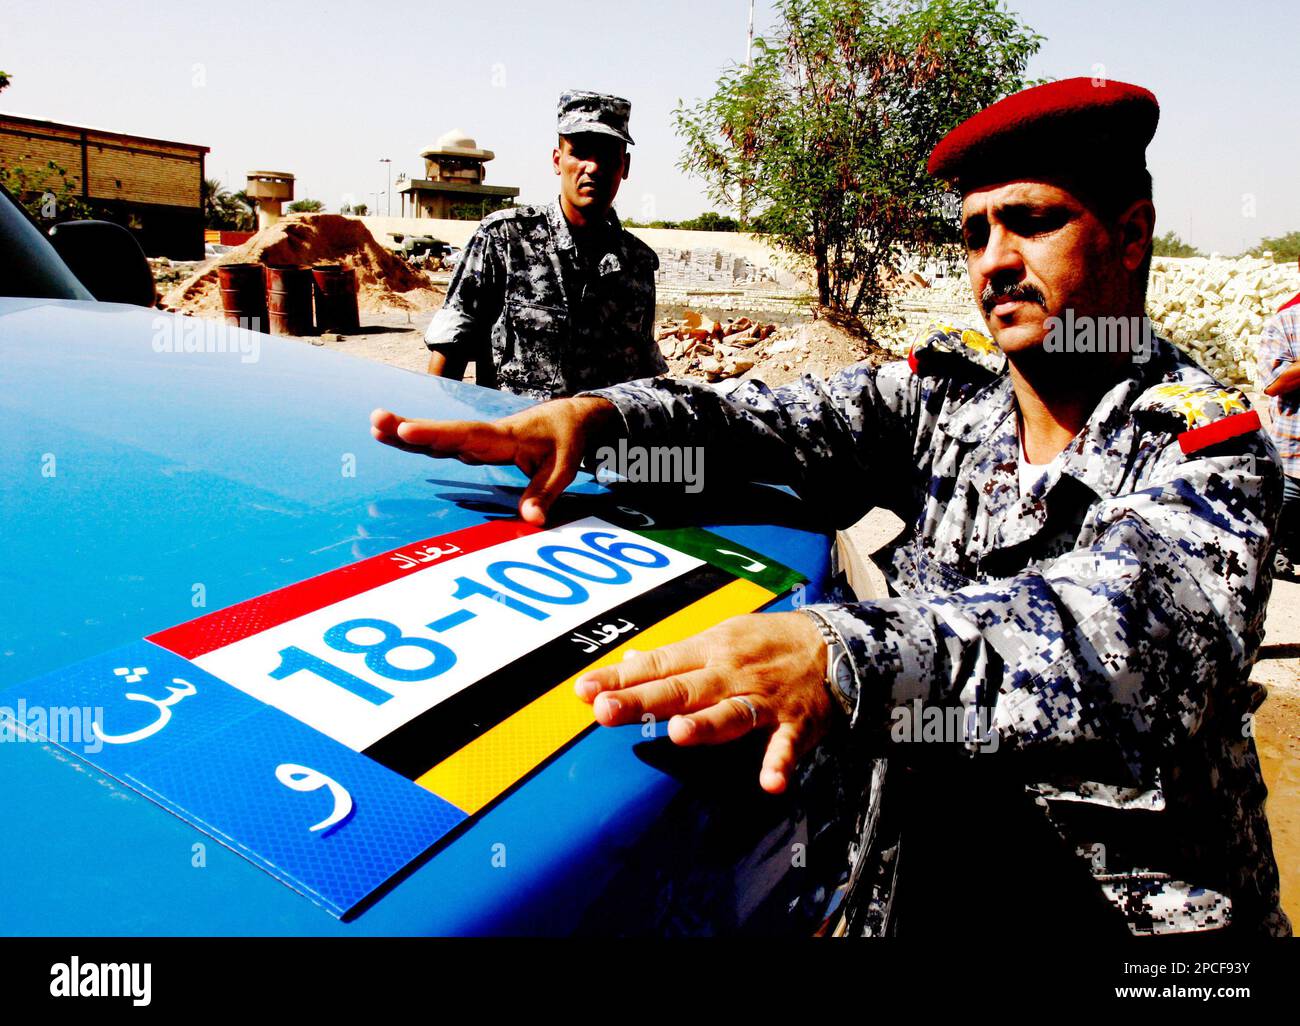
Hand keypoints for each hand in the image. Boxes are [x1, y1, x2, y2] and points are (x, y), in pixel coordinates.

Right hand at [370, 396, 618, 524]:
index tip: (407, 431)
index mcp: (505, 437)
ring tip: (374, 427)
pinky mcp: (476, 447)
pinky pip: (446, 445)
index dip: (436, 435)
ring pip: (440, 439)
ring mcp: (478, 441)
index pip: (467, 436)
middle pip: (444, 434)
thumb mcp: (564, 468)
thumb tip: (529, 520)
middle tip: (375, 421)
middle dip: (411, 430)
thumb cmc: (566, 441)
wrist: (569, 418)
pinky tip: (398, 440)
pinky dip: (422, 443)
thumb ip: (545, 493)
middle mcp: (485, 436)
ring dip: (409, 434)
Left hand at [574, 612, 832, 793]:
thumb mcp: (718, 637)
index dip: (620, 678)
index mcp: (708, 651)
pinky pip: (786, 745)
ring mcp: (763, 699)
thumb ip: (673, 656)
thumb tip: (627, 661)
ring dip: (707, 725)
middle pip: (682, 689)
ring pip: (731, 714)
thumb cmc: (764, 643)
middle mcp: (730, 673)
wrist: (834, 643)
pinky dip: (780, 762)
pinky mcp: (796, 723)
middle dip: (644, 700)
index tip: (583, 690)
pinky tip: (770, 782)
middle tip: (606, 710)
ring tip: (678, 734)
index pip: (656, 664)